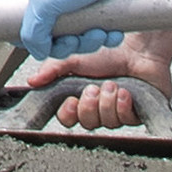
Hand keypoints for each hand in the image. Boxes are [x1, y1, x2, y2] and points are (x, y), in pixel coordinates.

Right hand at [4, 0, 149, 57]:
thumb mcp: (43, 3)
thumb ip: (32, 32)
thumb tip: (36, 49)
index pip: (11, 16)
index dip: (25, 37)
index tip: (41, 44)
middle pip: (46, 33)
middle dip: (66, 43)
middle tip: (74, 40)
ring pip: (72, 34)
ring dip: (87, 41)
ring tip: (98, 33)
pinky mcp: (89, 3)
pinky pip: (92, 29)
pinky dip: (103, 36)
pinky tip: (110, 32)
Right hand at [17, 34, 171, 127]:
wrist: (138, 47)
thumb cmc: (111, 52)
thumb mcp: (75, 58)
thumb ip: (52, 70)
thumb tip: (32, 81)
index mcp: (82, 96)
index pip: (68, 118)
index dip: (69, 114)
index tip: (71, 101)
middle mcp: (99, 107)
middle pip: (87, 123)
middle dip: (90, 105)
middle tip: (94, 88)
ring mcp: (117, 111)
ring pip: (106, 123)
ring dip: (107, 102)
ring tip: (113, 84)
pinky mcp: (135, 113)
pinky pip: (125, 121)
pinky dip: (123, 106)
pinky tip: (125, 93)